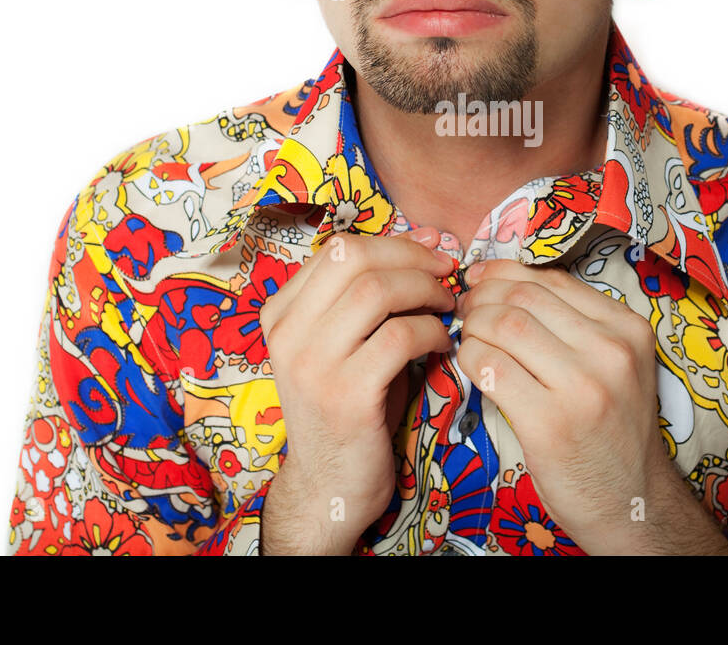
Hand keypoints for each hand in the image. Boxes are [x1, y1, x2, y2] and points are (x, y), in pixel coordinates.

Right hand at [257, 227, 456, 553]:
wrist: (328, 487)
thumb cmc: (348, 407)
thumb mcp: (347, 344)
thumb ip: (373, 295)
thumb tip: (427, 240)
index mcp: (280, 314)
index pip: (338, 249)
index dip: (394, 241)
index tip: (432, 250)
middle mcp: (287, 334)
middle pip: (353, 258)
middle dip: (410, 257)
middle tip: (445, 275)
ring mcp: (312, 364)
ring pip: (376, 291)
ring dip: (426, 291)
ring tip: (447, 307)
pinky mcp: (346, 395)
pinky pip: (401, 336)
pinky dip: (433, 331)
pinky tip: (443, 345)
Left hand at [454, 259, 694, 554]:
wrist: (632, 502)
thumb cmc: (613, 431)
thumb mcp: (615, 367)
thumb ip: (575, 325)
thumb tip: (502, 282)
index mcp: (629, 329)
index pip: (554, 279)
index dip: (506, 272)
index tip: (480, 278)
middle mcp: (611, 351)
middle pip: (525, 297)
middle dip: (483, 297)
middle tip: (466, 311)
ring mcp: (583, 387)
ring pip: (504, 326)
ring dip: (473, 327)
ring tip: (467, 339)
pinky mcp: (549, 422)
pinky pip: (491, 368)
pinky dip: (470, 359)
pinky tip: (470, 367)